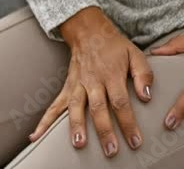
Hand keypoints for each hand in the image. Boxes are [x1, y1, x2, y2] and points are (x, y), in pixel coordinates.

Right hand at [28, 8, 153, 158]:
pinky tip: (36, 136)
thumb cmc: (114, 46)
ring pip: (75, 107)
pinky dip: (45, 121)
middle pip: (98, 108)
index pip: (120, 102)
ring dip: (76, 126)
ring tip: (78, 144)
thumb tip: (146, 96)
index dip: (127, 122)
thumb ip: (143, 75)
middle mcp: (93, 81)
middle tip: (110, 151)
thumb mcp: (135, 54)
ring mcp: (77, 85)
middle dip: (104, 130)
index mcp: (111, 74)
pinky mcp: (67, 88)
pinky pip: (55, 105)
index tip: (134, 141)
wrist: (89, 32)